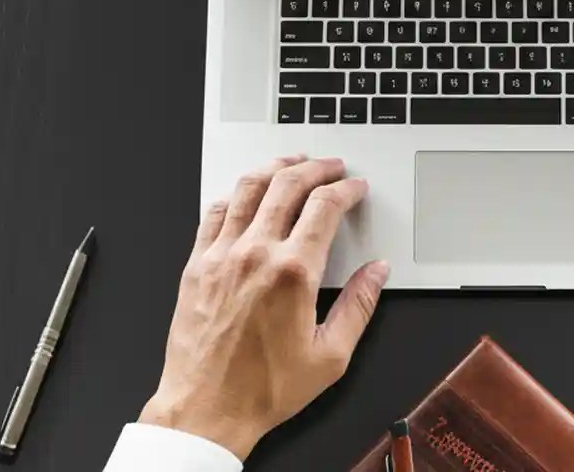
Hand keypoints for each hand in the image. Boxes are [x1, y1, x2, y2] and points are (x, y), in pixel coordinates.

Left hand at [139, 156, 388, 459]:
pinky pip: (215, 212)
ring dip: (276, 167)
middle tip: (332, 166)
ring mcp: (222, 256)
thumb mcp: (331, 356)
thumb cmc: (263, 389)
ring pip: (250, 188)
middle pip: (288, 185)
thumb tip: (377, 272)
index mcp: (293, 273)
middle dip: (316, 168)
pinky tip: (247, 191)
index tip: (356, 187)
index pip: (325, 207)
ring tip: (292, 163)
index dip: (346, 189)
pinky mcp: (197, 265)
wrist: (206, 410)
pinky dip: (236, 193)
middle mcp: (256, 255)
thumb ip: (359, 306)